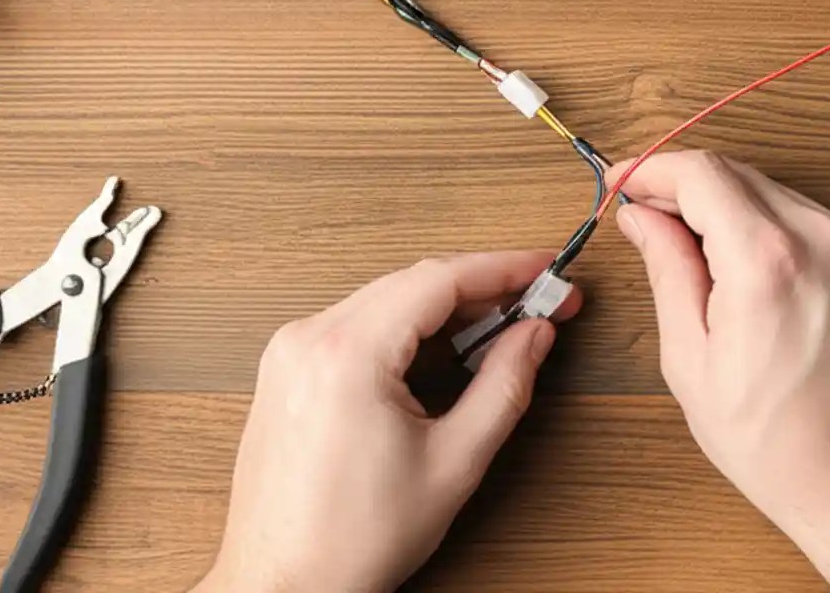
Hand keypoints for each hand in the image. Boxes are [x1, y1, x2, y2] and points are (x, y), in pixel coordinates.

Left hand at [195, 252, 579, 592]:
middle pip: (413, 283)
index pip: (440, 279)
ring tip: (498, 329)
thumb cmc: (352, 540)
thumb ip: (504, 386)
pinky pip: (356, 324)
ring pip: (385, 300)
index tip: (546, 270)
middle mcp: (308, 339)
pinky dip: (405, 327)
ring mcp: (289, 353)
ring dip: (444, 308)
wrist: (283, 585)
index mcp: (346, 355)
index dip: (504, 269)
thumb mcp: (453, 462)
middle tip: (538, 303)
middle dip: (482, 288)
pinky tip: (442, 349)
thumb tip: (534, 335)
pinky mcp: (285, 370)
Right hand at [609, 151, 829, 591]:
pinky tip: (746, 269)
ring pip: (774, 192)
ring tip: (695, 255)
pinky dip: (769, 227)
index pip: (701, 174)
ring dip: (727, 207)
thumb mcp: (691, 358)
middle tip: (646, 218)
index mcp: (768, 261)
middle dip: (684, 188)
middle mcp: (823, 238)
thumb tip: (641, 217)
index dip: (651, 170)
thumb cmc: (773, 440)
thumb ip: (667, 270)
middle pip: (738, 173)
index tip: (622, 182)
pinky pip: (810, 219)